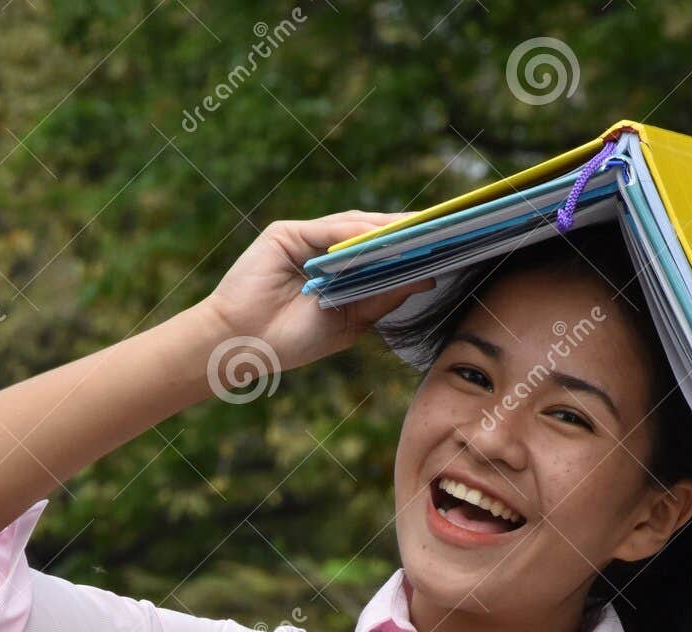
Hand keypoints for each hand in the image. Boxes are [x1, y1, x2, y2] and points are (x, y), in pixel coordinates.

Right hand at [203, 211, 435, 376]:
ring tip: (419, 231)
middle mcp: (324, 250)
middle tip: (444, 227)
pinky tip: (377, 237)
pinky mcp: (285, 234)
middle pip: (370, 234)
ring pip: (351, 227)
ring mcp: (304, 239)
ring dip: (384, 228)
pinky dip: (351, 233)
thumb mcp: (350, 321)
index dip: (411, 247)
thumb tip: (427, 276)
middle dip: (405, 231)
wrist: (244, 345)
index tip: (447, 245)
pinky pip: (325, 229)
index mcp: (340, 272)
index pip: (381, 253)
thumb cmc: (292, 340)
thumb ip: (383, 296)